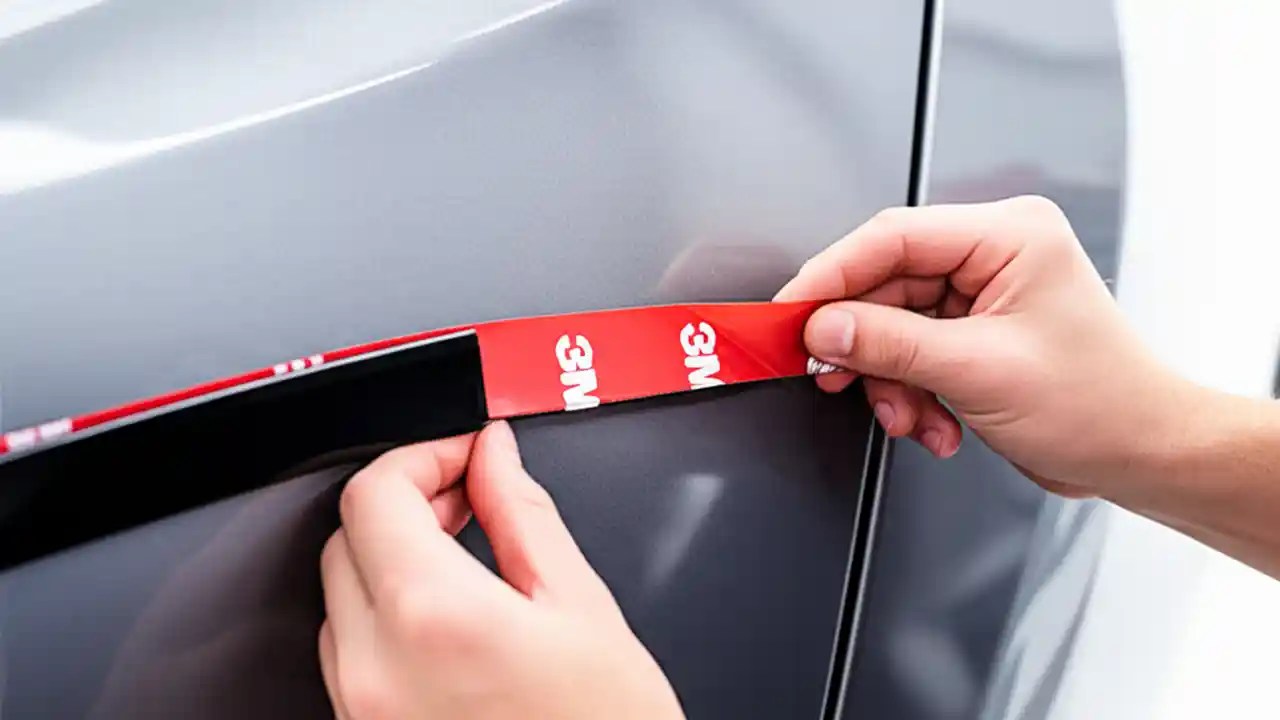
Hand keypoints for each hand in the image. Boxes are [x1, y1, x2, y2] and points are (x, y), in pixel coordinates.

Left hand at [318, 422, 683, 719]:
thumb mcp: (580, 606)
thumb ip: (522, 512)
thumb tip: (493, 454)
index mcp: (435, 616)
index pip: (376, 493)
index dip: (423, 456)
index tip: (464, 456)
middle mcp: (379, 667)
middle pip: (346, 537)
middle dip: (405, 502)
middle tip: (468, 498)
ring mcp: (363, 709)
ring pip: (338, 593)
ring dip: (388, 557)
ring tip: (461, 556)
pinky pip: (347, 651)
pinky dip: (382, 612)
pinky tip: (443, 613)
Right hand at [777, 196, 1195, 497]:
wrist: (1142, 454)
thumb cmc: (1101, 404)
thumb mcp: (978, 372)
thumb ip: (890, 344)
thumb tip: (826, 328)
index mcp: (1009, 235)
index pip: (892, 237)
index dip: (831, 274)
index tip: (791, 311)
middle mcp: (995, 254)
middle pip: (886, 284)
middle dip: (863, 343)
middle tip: (831, 374)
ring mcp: (984, 294)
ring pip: (893, 325)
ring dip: (890, 381)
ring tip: (909, 417)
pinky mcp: (975, 332)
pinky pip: (912, 352)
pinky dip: (910, 392)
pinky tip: (933, 423)